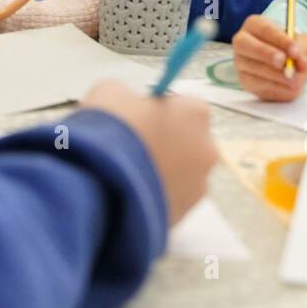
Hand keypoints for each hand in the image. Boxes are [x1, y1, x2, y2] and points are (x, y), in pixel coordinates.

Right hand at [80, 80, 215, 225]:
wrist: (99, 183)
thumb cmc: (111, 129)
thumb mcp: (109, 93)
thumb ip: (127, 96)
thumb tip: (127, 106)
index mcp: (196, 112)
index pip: (184, 106)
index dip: (159, 112)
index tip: (138, 119)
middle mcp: (207, 149)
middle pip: (188, 141)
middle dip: (166, 143)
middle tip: (133, 147)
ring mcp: (199, 186)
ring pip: (182, 174)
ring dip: (162, 172)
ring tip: (128, 175)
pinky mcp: (185, 214)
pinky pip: (171, 199)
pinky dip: (155, 196)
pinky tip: (130, 193)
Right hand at [230, 14, 306, 101]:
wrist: (290, 65)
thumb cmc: (294, 48)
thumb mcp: (305, 43)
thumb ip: (304, 51)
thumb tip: (300, 64)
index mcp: (255, 24)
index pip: (264, 29)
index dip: (280, 40)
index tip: (295, 51)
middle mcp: (242, 41)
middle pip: (245, 45)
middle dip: (267, 54)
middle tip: (285, 63)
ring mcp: (240, 62)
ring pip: (252, 68)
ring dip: (276, 75)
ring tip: (295, 80)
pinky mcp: (244, 80)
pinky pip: (256, 85)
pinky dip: (275, 88)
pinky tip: (289, 88)